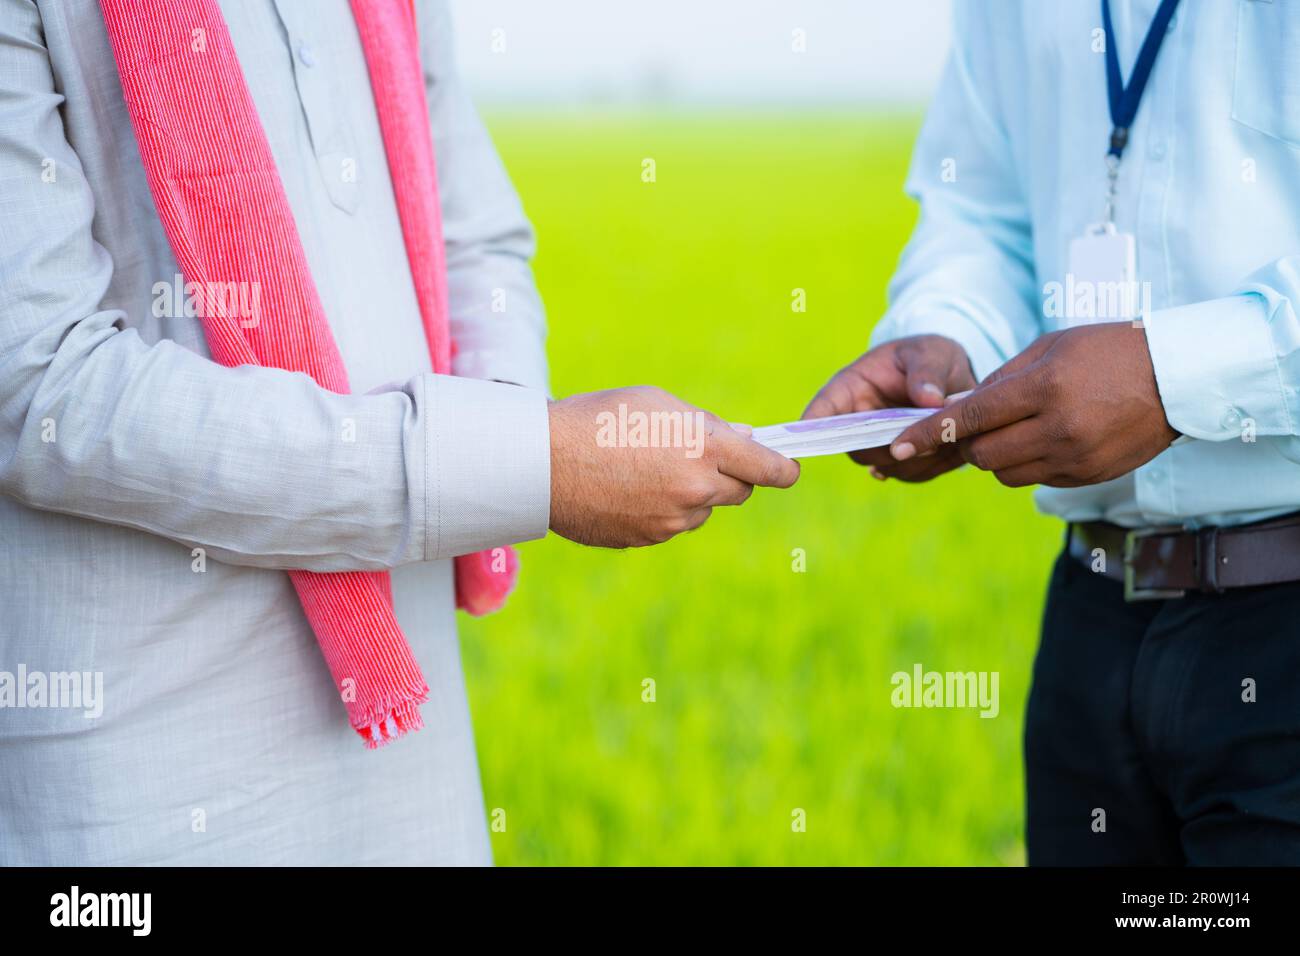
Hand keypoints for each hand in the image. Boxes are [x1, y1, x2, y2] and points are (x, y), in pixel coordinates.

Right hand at [548, 386, 799, 547]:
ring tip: (644, 469)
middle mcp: (695, 490)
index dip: (783, 469)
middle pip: (739, 492)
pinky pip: (670, 525)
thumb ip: (705, 424)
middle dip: (730, 476)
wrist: (541, 463)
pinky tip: (626, 489)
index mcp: (703, 448)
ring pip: (701, 510)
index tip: (787, 469)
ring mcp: (672, 521)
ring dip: (690, 494)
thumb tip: (743, 439)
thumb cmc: (597, 419)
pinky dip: (660, 510)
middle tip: (696, 457)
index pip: (768, 469)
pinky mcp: (648, 540)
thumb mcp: (656, 403)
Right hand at [802, 334, 975, 480]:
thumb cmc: (931, 355)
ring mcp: (877, 444)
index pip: (824, 408)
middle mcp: (858, 420)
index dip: (814, 424)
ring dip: (916, 458)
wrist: (952, 377)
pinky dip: (932, 466)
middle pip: (853, 448)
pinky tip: (947, 447)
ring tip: (945, 437)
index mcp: (853, 387)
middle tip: (926, 437)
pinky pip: (910, 474)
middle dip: (888, 447)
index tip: (808, 435)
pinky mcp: (901, 461)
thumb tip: (930, 400)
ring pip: (884, 466)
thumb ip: (927, 372)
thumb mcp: (930, 352)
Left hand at [889, 322, 1177, 487]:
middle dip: (968, 444)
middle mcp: (1057, 428)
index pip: (970, 418)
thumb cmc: (1109, 350)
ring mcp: (1076, 457)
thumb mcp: (1051, 347)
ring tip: (1019, 430)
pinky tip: (1049, 439)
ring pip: (1006, 474)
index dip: (928, 433)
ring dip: (997, 457)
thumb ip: (1002, 380)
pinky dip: (1029, 465)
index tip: (898, 445)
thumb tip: (960, 408)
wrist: (1179, 377)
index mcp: (1043, 388)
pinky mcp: (1089, 476)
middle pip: (982, 455)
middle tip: (977, 427)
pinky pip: (1038, 481)